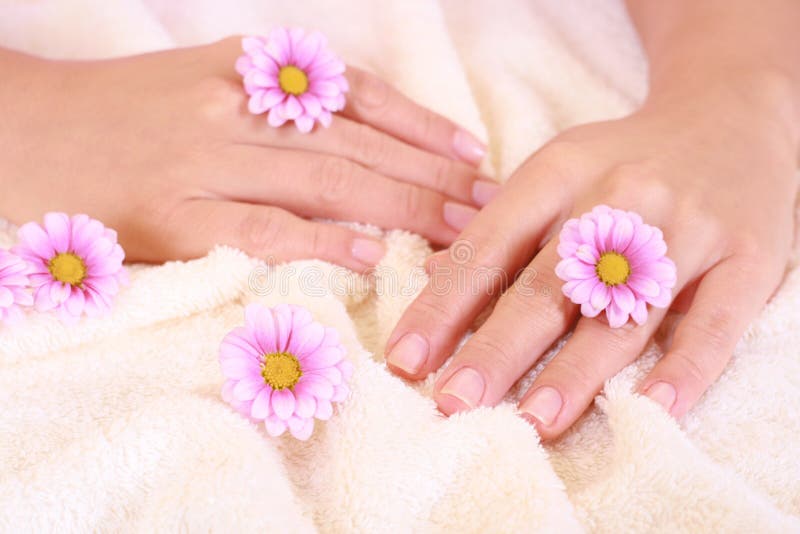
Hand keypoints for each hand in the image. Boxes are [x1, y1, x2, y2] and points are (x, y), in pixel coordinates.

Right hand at [0, 39, 495, 269]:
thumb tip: (358, 140)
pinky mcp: (176, 215)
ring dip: (402, 209)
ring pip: (325, 183)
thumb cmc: (123, 113)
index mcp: (244, 69)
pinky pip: (265, 229)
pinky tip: (376, 254)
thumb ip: (274, 103)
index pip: (355, 97)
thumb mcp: (203, 82)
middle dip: (431, 178)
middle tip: (489, 207)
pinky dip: (324, 240)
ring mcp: (205, 161)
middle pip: (356, 145)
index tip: (473, 157)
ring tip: (461, 235)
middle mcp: (234, 108)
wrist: (24, 132)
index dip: (421, 127)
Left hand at [386, 71, 798, 438]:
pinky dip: (685, 370)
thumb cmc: (622, 158)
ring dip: (577, 372)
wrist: (730, 115)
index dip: (444, 306)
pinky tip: (652, 409)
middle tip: (454, 402)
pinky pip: (716, 322)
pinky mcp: (748, 256)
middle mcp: (620, 196)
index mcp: (559, 170)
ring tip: (533, 422)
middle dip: (497, 348)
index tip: (405, 360)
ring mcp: (689, 227)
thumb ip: (502, 225)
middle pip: (550, 285)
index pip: (489, 247)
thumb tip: (432, 275)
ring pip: (625, 311)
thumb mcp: (556, 168)